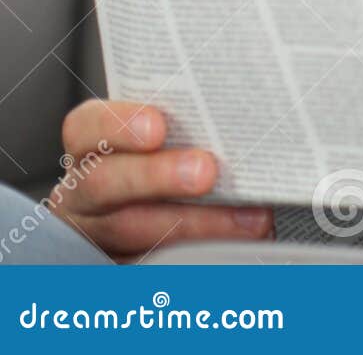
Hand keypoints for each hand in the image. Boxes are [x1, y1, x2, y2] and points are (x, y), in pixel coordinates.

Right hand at [52, 100, 273, 260]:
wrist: (144, 219)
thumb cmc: (164, 162)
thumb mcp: (166, 139)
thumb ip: (188, 128)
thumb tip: (241, 121)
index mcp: (91, 149)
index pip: (86, 128)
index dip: (118, 125)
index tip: (157, 126)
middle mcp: (84, 193)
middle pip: (104, 183)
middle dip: (157, 177)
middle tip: (206, 172)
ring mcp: (96, 236)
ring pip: (130, 234)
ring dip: (195, 225)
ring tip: (248, 220)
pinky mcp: (120, 270)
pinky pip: (152, 270)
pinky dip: (198, 260)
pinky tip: (237, 252)